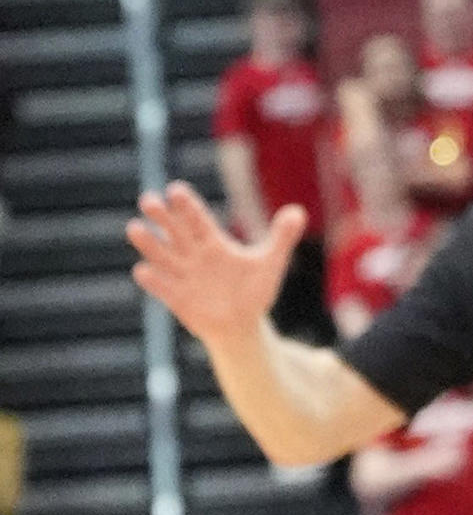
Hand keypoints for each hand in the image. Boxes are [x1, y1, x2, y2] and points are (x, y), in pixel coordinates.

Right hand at [128, 183, 303, 345]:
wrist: (242, 325)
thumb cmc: (254, 290)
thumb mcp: (271, 263)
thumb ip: (282, 238)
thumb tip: (298, 212)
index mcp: (214, 243)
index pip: (199, 220)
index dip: (187, 206)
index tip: (175, 189)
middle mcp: (194, 256)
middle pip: (176, 233)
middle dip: (162, 217)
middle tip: (148, 199)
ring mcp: (184, 278)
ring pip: (163, 257)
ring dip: (149, 244)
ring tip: (134, 227)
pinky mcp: (179, 300)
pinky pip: (163, 289)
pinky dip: (154, 281)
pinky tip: (142, 270)